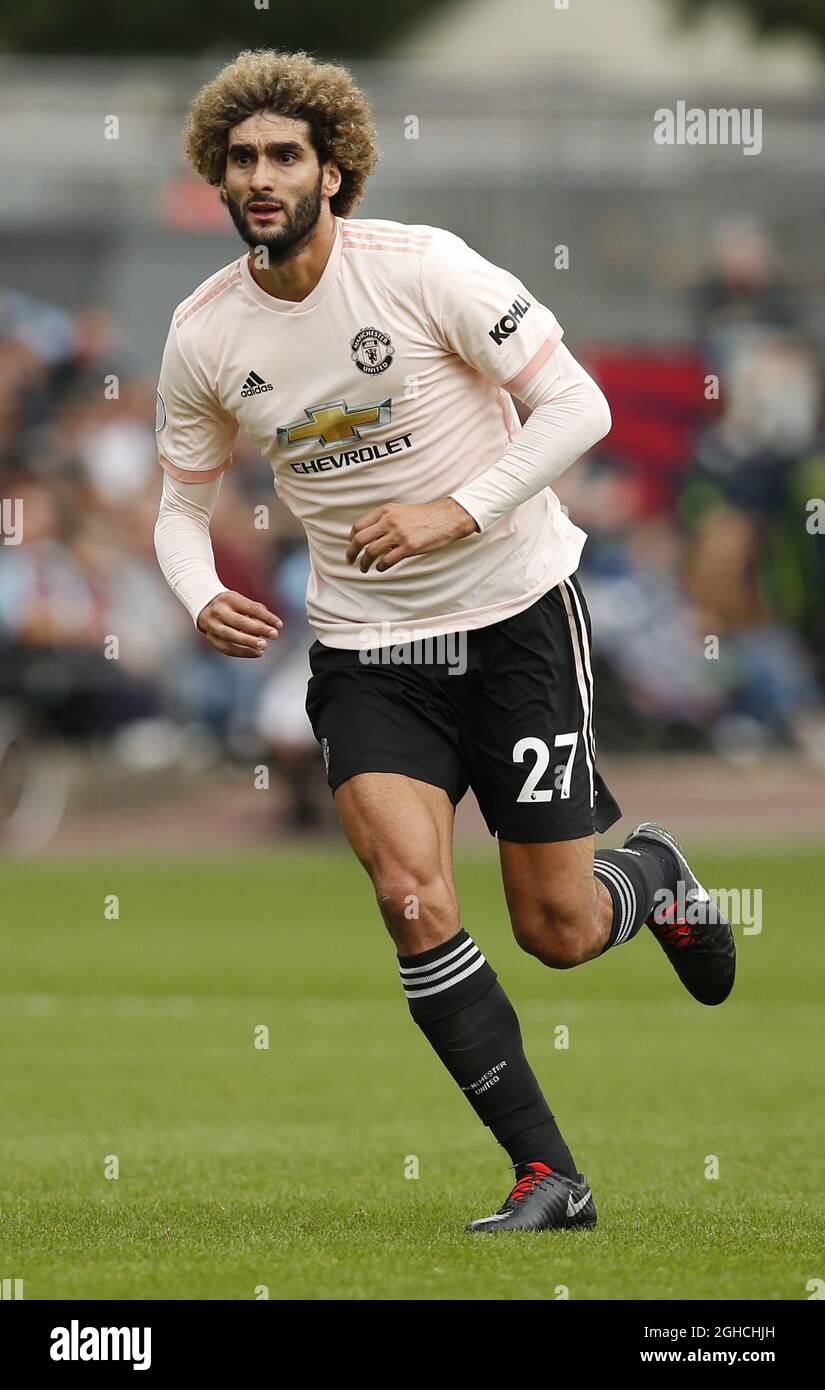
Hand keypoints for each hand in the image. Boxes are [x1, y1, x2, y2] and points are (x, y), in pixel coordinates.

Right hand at [197, 590, 282, 657]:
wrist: (204, 608)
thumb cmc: (231, 605)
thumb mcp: (241, 601)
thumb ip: (257, 611)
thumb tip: (271, 624)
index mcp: (229, 599)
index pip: (251, 608)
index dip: (266, 617)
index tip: (279, 625)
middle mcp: (219, 612)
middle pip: (240, 622)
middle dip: (259, 629)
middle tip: (274, 635)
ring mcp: (213, 626)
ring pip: (231, 636)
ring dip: (249, 642)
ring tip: (264, 646)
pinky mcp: (211, 639)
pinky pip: (227, 648)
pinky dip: (242, 652)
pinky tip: (256, 653)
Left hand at [346, 498, 477, 572]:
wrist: (447, 517)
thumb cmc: (425, 516)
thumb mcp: (401, 512)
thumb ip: (385, 521)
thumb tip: (371, 537)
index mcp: (385, 511)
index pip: (359, 525)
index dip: (351, 538)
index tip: (352, 546)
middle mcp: (389, 521)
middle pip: (360, 539)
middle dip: (351, 552)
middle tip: (350, 561)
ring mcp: (399, 534)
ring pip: (371, 551)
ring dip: (364, 563)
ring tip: (364, 569)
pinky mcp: (409, 546)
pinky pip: (387, 560)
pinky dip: (380, 567)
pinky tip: (381, 568)